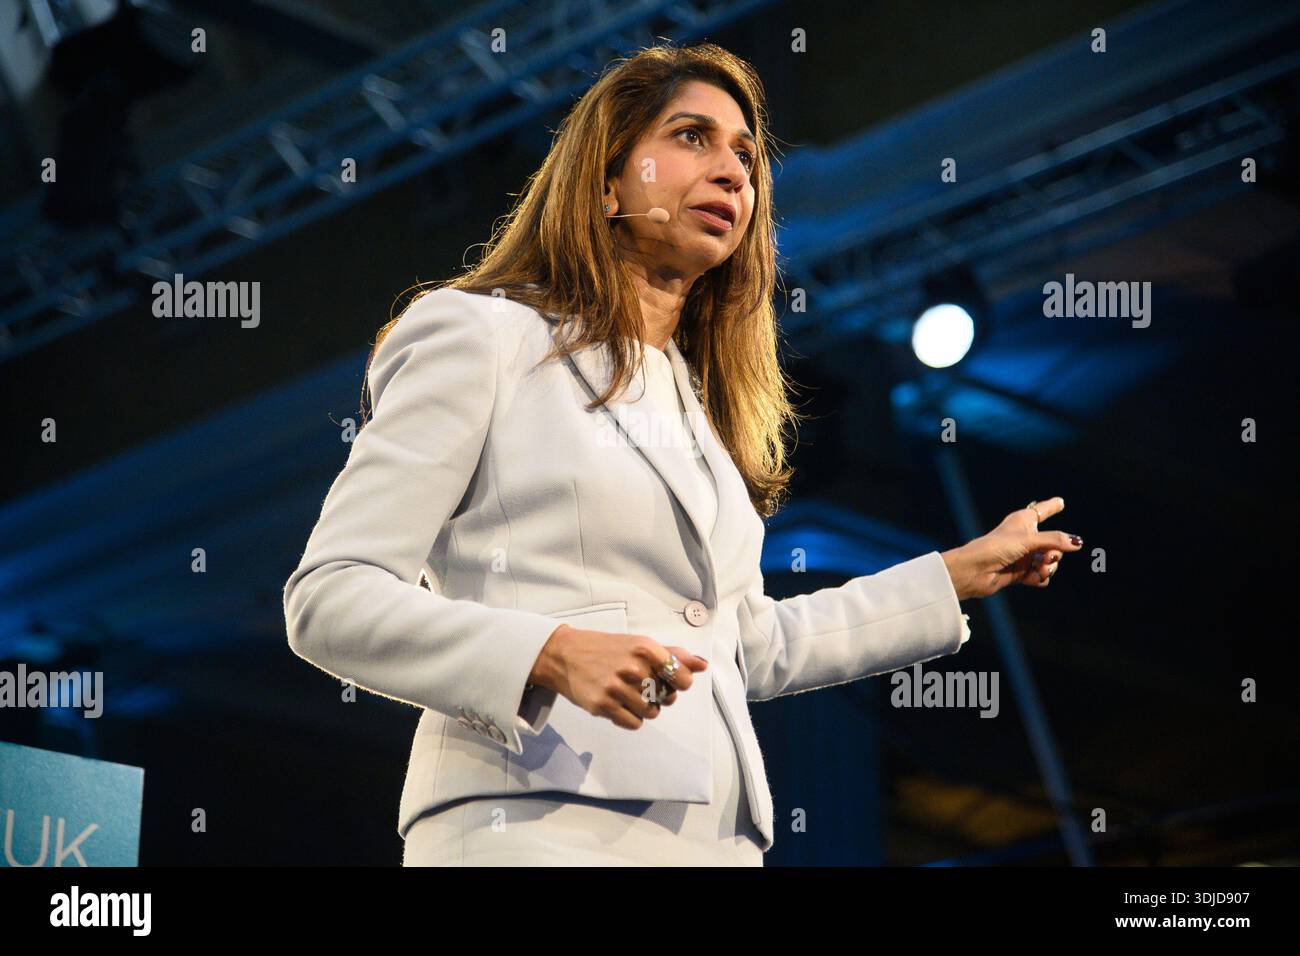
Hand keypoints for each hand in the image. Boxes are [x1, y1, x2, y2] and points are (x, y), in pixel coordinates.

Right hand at [528, 624, 708, 730]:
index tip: (670, 681)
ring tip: (628, 694)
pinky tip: (619, 704)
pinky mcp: (603, 705)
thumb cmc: (606, 649)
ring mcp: (617, 687)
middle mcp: (632, 667)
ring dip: (644, 707)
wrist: (565, 655)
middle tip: (641, 685)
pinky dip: (630, 718)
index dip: (680, 683)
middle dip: (659, 695)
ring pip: (652, 713)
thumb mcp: (639, 645)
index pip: (682, 677)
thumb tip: (702, 665)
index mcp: (645, 648)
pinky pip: (634, 723)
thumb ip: (672, 655)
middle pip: (668, 698)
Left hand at [941, 496, 1082, 599]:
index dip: (1051, 506)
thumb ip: (1054, 541)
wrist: (974, 571)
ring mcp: (1022, 556)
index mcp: (1023, 521)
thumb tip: (1077, 543)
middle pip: (1053, 543)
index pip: (1041, 511)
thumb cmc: (996, 547)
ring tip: (1041, 569)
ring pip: (1048, 561)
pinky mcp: (1019, 573)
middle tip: (1047, 557)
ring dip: (1048, 567)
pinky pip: (1040, 576)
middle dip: (1054, 552)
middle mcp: (1024, 537)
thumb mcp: (1028, 540)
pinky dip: (1040, 578)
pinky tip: (1035, 578)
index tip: (1060, 501)